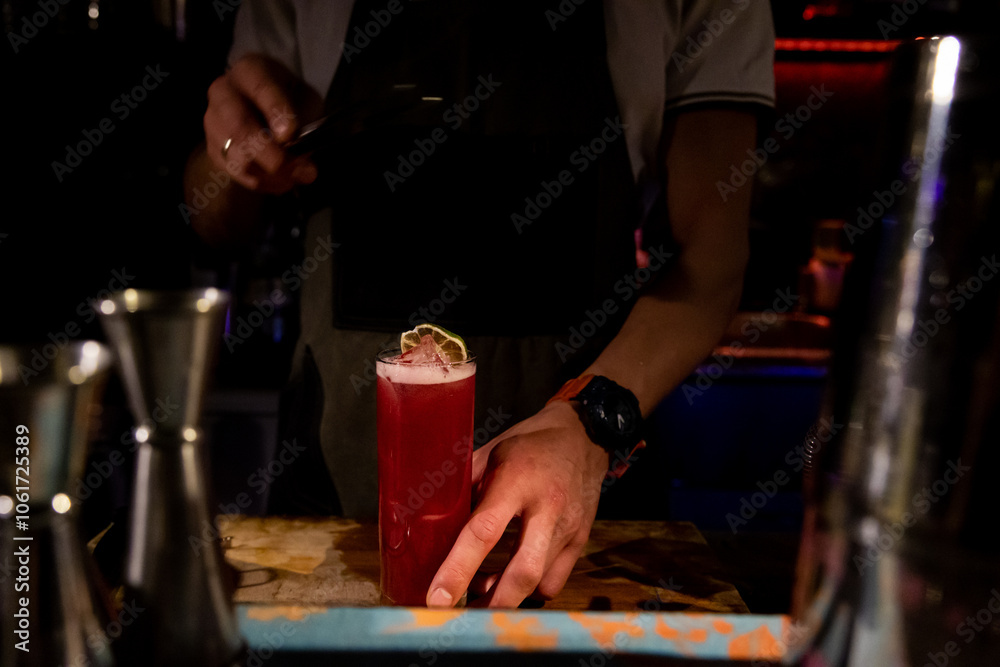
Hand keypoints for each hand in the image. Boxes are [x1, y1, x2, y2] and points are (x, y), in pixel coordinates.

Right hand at [203, 54, 322, 192]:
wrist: (262, 111)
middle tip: (296, 169)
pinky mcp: (213, 148)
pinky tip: (281, 183)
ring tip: (295, 178)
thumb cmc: (288, 100)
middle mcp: (223, 92)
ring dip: (269, 173)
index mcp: (250, 71)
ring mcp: (213, 121)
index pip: (259, 87)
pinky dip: (261, 182)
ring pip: (235, 154)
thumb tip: (300, 157)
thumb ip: (307, 122)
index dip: (275, 110)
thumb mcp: (306, 99)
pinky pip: (234, 172)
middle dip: (268, 152)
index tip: (290, 132)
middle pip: (239, 125)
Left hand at [427, 400, 608, 607]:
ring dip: (504, 597)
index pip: (483, 531)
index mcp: (516, 480)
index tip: (436, 598)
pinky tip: (512, 577)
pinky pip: (553, 582)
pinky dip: (529, 590)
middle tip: (460, 616)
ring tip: (482, 590)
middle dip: (490, 604)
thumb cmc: (528, 445)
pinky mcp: (581, 541)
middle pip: (521, 572)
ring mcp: (568, 527)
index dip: (458, 569)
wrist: (583, 437)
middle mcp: (547, 507)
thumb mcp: (490, 454)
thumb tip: (429, 523)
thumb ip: (464, 488)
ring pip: (537, 583)